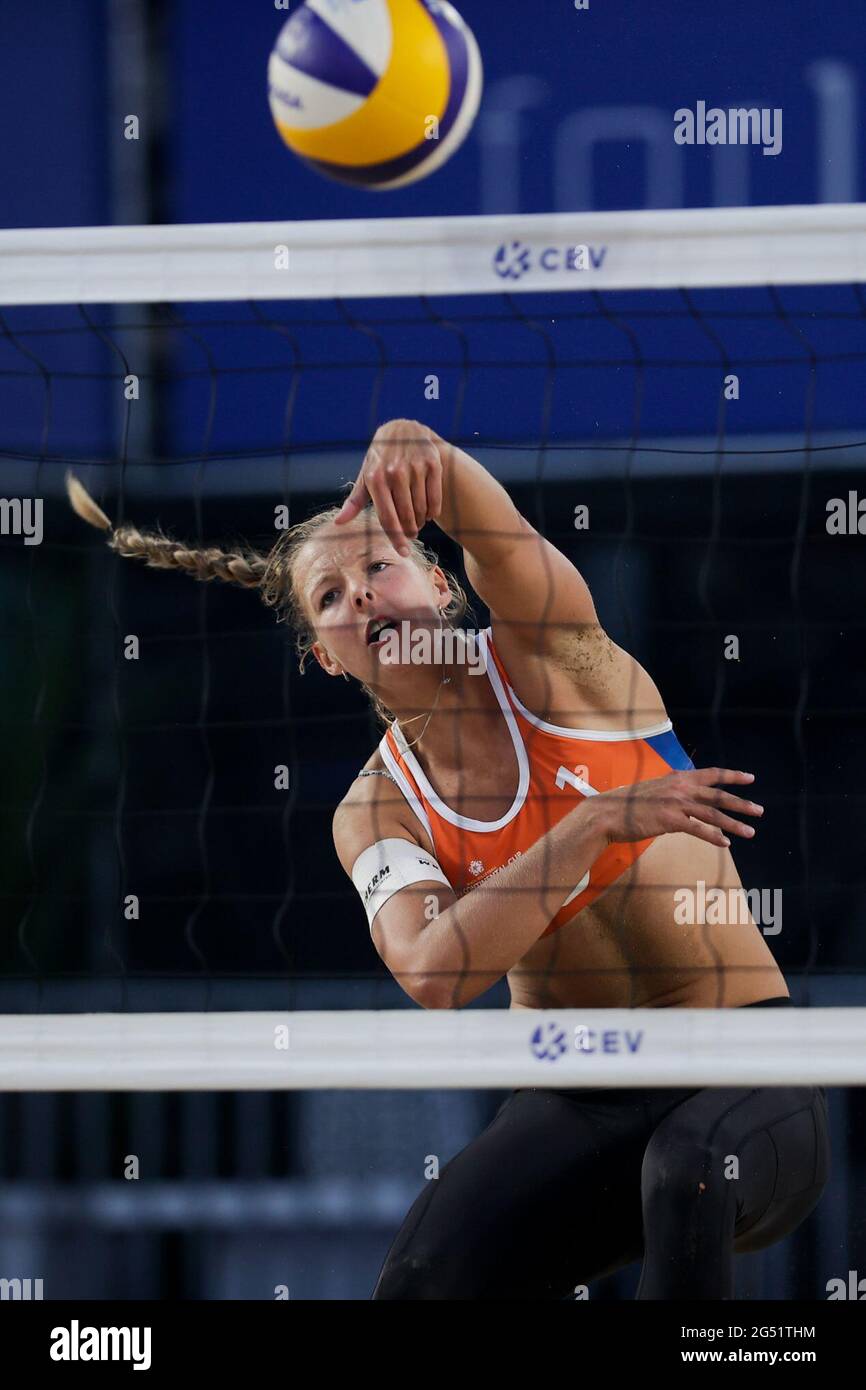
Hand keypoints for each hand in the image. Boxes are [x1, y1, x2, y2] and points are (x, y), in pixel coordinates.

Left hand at [333, 419, 443, 555]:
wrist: (403, 431)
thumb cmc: (381, 460)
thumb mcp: (366, 477)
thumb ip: (354, 501)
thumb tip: (338, 523)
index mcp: (375, 479)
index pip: (387, 518)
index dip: (396, 539)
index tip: (403, 553)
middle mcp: (395, 472)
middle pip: (406, 516)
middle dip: (410, 532)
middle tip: (411, 535)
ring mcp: (415, 467)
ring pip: (421, 509)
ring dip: (421, 522)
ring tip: (418, 523)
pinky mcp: (432, 464)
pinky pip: (435, 498)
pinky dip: (433, 511)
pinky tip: (429, 513)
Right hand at [592, 768, 762, 848]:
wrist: (607, 813)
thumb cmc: (628, 805)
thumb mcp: (654, 790)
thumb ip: (672, 793)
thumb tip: (686, 802)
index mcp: (677, 777)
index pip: (711, 774)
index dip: (732, 776)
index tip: (750, 778)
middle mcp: (680, 788)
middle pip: (718, 795)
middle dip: (741, 803)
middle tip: (760, 811)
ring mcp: (676, 803)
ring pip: (713, 814)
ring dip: (734, 824)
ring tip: (751, 832)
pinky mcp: (670, 820)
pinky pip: (698, 829)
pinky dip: (714, 837)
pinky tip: (726, 844)